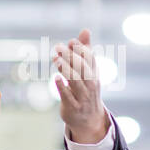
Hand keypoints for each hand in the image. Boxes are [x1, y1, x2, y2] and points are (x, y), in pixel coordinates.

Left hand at [52, 28, 109, 143]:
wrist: (89, 119)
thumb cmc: (86, 90)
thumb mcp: (87, 71)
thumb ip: (84, 50)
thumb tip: (85, 30)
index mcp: (94, 74)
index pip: (90, 59)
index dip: (81, 50)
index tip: (71, 42)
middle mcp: (91, 84)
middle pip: (83, 69)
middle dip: (72, 57)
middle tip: (59, 47)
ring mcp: (83, 97)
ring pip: (76, 82)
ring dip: (66, 69)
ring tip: (56, 59)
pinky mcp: (73, 107)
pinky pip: (68, 97)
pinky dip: (63, 88)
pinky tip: (56, 79)